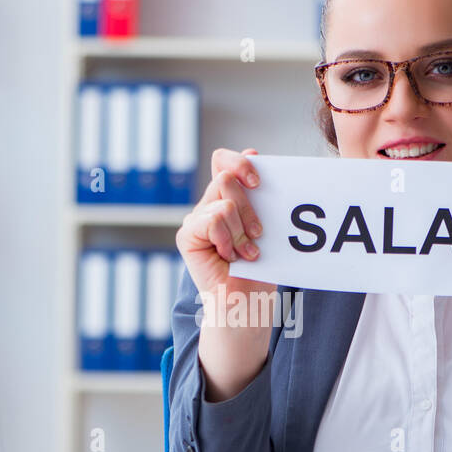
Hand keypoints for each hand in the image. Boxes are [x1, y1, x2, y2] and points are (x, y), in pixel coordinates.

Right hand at [175, 147, 273, 299]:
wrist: (246, 301)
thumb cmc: (259, 267)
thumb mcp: (264, 223)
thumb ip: (256, 192)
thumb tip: (253, 151)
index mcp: (226, 197)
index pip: (223, 161)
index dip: (240, 163)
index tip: (259, 183)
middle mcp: (208, 204)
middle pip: (226, 179)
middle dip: (249, 208)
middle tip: (258, 235)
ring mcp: (196, 218)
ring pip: (224, 202)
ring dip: (241, 230)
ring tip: (245, 252)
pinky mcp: (187, 234)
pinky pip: (213, 219)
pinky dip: (227, 238)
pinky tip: (229, 256)